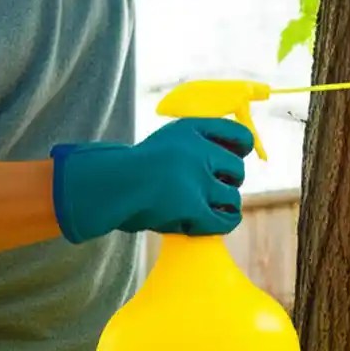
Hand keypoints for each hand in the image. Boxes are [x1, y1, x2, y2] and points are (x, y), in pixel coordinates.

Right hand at [49, 118, 254, 242]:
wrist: (106, 187)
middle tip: (212, 188)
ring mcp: (196, 180)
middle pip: (238, 168)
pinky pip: (225, 219)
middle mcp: (197, 150)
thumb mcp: (166, 142)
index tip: (238, 155)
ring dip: (225, 204)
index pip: (238, 133)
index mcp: (190, 129)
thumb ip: (197, 143)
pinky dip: (224, 222)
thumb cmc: (134, 169)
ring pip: (233, 196)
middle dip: (229, 180)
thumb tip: (240, 151)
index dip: (243, 147)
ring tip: (208, 207)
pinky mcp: (192, 208)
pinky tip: (216, 221)